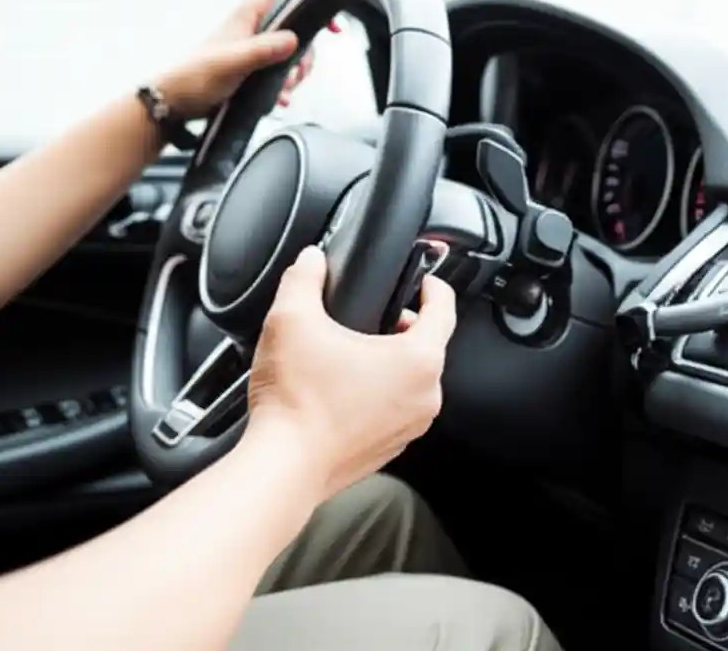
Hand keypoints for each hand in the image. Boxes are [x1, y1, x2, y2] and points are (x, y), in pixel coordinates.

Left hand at [154, 0, 319, 118]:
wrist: (175, 103)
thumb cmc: (195, 77)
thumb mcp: (233, 62)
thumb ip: (264, 49)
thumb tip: (294, 39)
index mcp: (247, 18)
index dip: (310, 7)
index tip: (330, 29)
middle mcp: (253, 31)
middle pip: (296, 33)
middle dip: (303, 58)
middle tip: (295, 75)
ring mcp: (254, 52)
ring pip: (291, 57)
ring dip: (294, 77)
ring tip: (283, 92)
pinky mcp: (253, 72)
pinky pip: (281, 76)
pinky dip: (285, 89)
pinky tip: (280, 101)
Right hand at [246, 246, 456, 502]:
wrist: (283, 467)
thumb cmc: (296, 402)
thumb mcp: (293, 320)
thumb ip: (304, 279)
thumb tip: (311, 261)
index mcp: (418, 360)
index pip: (444, 310)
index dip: (434, 287)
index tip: (424, 280)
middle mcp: (425, 396)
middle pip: (427, 346)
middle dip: (402, 326)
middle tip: (372, 316)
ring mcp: (411, 426)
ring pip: (411, 380)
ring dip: (389, 362)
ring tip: (353, 353)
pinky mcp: (391, 448)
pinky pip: (395, 409)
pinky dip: (378, 395)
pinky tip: (344, 389)